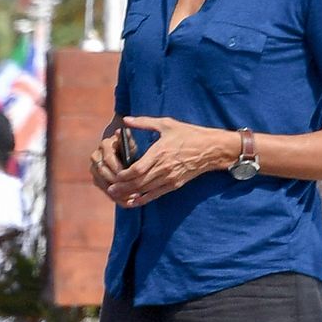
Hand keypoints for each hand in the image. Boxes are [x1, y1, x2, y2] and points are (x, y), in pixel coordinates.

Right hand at [89, 122, 126, 198]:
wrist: (119, 152)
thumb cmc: (129, 148)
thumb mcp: (130, 143)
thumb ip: (127, 139)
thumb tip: (120, 131)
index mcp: (105, 145)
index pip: (109, 159)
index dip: (119, 170)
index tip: (131, 178)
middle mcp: (96, 156)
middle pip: (105, 174)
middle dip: (119, 184)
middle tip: (133, 192)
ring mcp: (94, 169)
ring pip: (104, 184)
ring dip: (118, 193)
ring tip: (133, 199)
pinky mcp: (96, 179)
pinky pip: (105, 191)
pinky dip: (117, 198)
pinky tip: (129, 203)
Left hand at [107, 116, 226, 207]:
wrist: (211, 149)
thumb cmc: (189, 134)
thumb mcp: (166, 124)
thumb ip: (144, 122)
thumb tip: (126, 120)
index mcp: (160, 152)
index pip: (137, 169)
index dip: (124, 175)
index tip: (115, 175)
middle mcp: (164, 167)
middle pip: (138, 182)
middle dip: (123, 187)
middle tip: (110, 189)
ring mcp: (170, 178)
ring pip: (146, 190)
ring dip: (131, 194)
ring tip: (117, 195)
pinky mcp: (175, 184)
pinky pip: (156, 194)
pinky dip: (144, 199)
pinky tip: (135, 201)